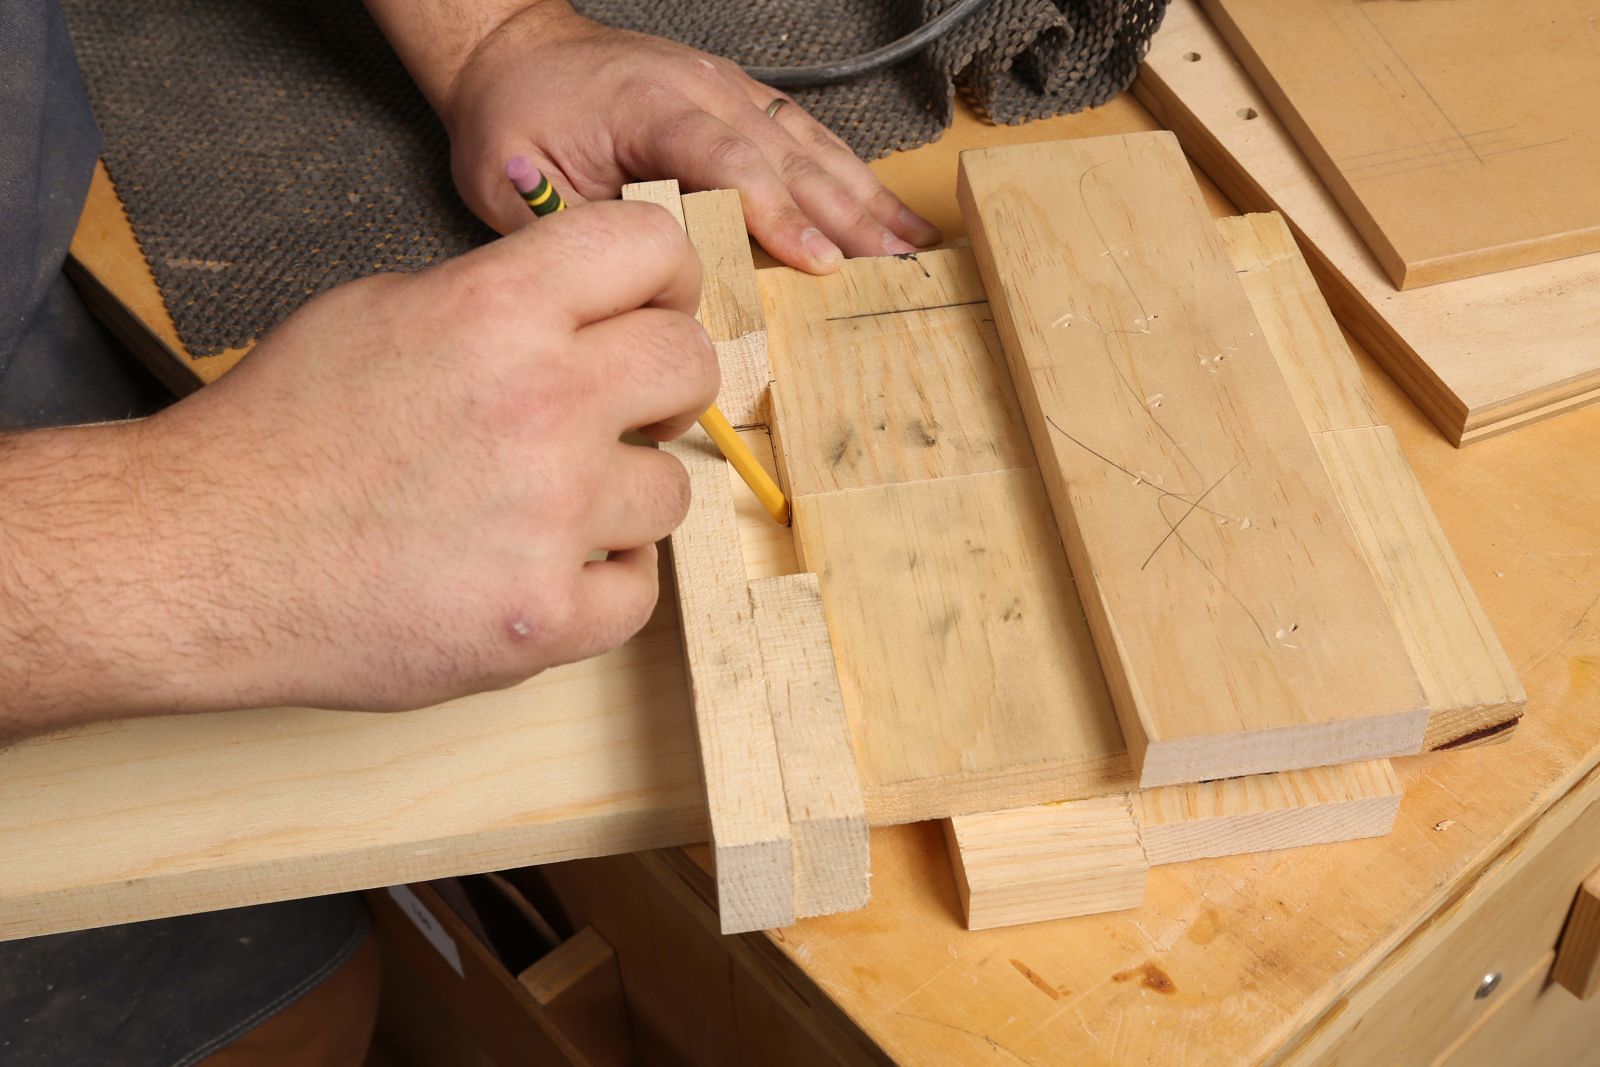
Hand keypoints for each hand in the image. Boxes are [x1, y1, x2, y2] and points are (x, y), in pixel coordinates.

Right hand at [0, 202, 715, 734]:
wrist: (200, 557)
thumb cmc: (279, 434)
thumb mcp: (376, 310)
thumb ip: (495, 300)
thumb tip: (586, 314)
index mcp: (499, 310)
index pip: (653, 248)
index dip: (665, 278)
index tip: (652, 311)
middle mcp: (542, 403)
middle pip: (691, 365)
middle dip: (663, 387)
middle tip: (620, 414)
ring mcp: (550, 518)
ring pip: (670, 492)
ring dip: (620, 499)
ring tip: (545, 509)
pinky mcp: (543, 617)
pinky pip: (639, 592)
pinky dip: (598, 586)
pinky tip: (539, 570)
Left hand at [375, 1, 942, 270]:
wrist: (510, 51)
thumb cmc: (511, 122)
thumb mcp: (520, 187)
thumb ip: (594, 234)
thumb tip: (665, 283)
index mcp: (648, 104)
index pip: (729, 161)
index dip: (779, 215)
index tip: (820, 263)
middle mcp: (701, 87)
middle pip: (788, 155)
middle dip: (846, 216)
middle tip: (894, 269)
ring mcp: (726, 87)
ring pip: (809, 144)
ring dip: (862, 198)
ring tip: (910, 245)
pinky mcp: (737, 97)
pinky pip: (803, 134)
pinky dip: (849, 173)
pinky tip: (882, 207)